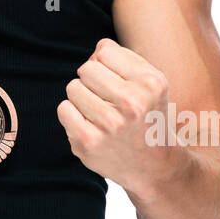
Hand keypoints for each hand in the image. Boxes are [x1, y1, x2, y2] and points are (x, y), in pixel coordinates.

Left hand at [57, 37, 177, 200]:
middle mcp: (132, 103)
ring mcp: (109, 125)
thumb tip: (94, 53)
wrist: (155, 167)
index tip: (119, 82)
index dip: (107, 65)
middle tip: (108, 100)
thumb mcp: (150, 82)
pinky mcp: (88, 143)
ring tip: (101, 114)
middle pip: (86, 68)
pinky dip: (73, 115)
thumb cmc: (147, 115)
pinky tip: (91, 126)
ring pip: (73, 87)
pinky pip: (63, 109)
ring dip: (82, 98)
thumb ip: (122, 57)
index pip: (104, 51)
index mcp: (150, 83)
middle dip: (93, 80)